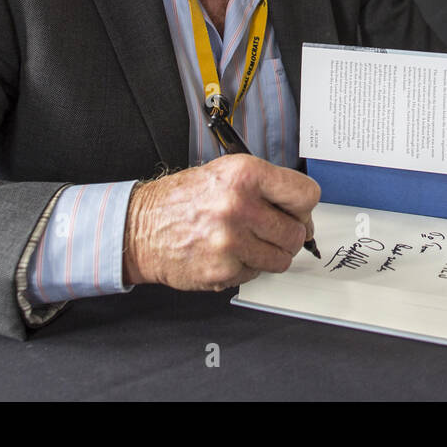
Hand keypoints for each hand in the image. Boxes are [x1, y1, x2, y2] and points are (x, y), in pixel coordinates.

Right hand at [123, 154, 319, 290]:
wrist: (140, 228)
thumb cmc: (183, 200)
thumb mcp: (226, 173)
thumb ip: (267, 187)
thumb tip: (303, 214)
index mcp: (245, 174)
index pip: (306, 194)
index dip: (303, 207)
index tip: (296, 212)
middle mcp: (240, 206)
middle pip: (297, 232)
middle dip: (288, 234)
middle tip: (269, 230)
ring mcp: (231, 241)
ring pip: (282, 258)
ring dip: (270, 253)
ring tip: (247, 242)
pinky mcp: (223, 270)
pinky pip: (257, 274)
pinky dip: (247, 267)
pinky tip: (228, 253)